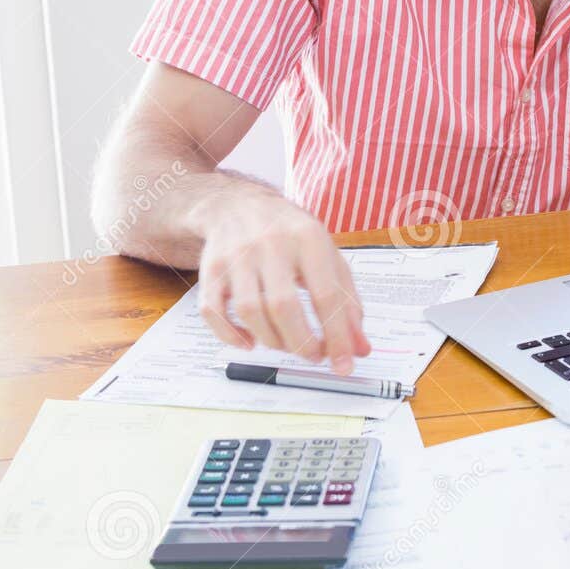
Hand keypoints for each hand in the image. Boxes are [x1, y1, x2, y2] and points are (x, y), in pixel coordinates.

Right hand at [195, 193, 370, 373]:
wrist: (238, 204)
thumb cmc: (290, 235)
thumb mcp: (328, 256)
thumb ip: (347, 302)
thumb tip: (359, 348)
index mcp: (308, 238)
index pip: (326, 296)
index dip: (337, 336)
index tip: (343, 364)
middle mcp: (271, 244)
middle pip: (284, 307)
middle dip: (302, 343)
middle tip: (313, 356)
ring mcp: (237, 256)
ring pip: (250, 312)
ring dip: (271, 340)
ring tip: (286, 343)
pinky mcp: (211, 269)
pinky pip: (213, 311)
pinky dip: (230, 335)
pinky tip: (250, 340)